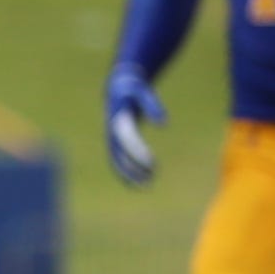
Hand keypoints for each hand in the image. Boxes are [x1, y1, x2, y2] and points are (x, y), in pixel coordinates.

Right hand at [101, 62, 164, 186]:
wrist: (117, 88)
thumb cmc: (133, 89)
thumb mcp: (143, 92)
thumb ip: (153, 106)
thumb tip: (164, 124)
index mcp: (117, 118)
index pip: (127, 139)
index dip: (139, 151)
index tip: (152, 162)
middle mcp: (111, 131)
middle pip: (120, 154)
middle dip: (134, 166)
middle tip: (151, 178)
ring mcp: (110, 138)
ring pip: (117, 161)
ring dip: (130, 174)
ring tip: (147, 185)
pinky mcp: (115, 143)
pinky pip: (118, 161)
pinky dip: (126, 173)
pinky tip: (139, 183)